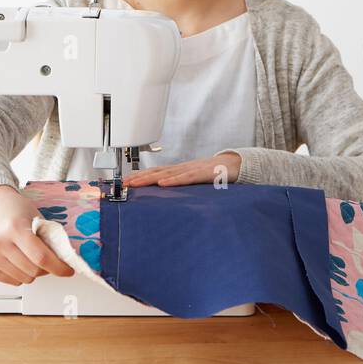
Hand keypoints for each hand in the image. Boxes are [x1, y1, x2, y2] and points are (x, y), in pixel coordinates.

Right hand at [0, 185, 74, 283]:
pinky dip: (20, 275)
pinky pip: (12, 282)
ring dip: (32, 272)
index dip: (58, 267)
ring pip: (24, 279)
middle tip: (48, 258)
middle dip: (46, 268)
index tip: (67, 270)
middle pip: (33, 271)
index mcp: (14, 227)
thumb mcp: (36, 217)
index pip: (41, 257)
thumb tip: (63, 260)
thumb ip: (48, 238)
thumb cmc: (15, 210)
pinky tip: (18, 260)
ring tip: (29, 256)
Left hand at [121, 152, 241, 188]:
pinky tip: (163, 183)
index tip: (126, 182)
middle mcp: (184, 167)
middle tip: (125, 184)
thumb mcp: (196, 181)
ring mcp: (193, 169)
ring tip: (136, 184)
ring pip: (168, 173)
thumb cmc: (217, 174)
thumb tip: (169, 199)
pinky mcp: (204, 173)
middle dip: (140, 178)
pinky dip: (174, 180)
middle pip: (158, 172)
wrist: (237, 164)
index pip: (157, 172)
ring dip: (151, 178)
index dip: (141, 176)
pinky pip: (187, 177)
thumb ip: (183, 188)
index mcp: (181, 170)